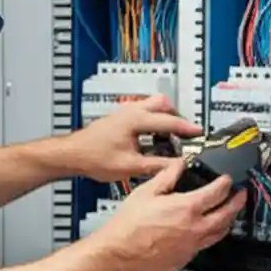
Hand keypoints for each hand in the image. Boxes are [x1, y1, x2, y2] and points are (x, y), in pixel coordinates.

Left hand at [60, 95, 201, 181]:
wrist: (72, 154)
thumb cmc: (93, 156)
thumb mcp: (130, 166)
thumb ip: (157, 165)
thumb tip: (175, 166)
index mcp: (136, 120)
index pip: (169, 121)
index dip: (187, 128)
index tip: (199, 132)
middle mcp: (131, 112)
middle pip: (162, 104)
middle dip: (176, 116)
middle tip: (184, 131)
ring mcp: (124, 113)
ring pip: (152, 106)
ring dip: (163, 118)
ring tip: (170, 136)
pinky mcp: (119, 118)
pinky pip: (143, 113)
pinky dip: (152, 122)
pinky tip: (151, 138)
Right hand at [92, 159, 246, 270]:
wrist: (116, 254)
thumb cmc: (127, 226)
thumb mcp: (146, 191)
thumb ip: (167, 176)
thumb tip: (179, 164)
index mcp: (186, 208)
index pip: (216, 192)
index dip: (225, 183)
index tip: (227, 179)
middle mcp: (194, 229)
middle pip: (226, 214)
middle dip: (236, 203)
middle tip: (241, 196)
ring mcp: (191, 246)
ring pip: (219, 233)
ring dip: (228, 221)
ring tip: (230, 214)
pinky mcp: (185, 259)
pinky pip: (204, 245)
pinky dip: (210, 236)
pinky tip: (206, 232)